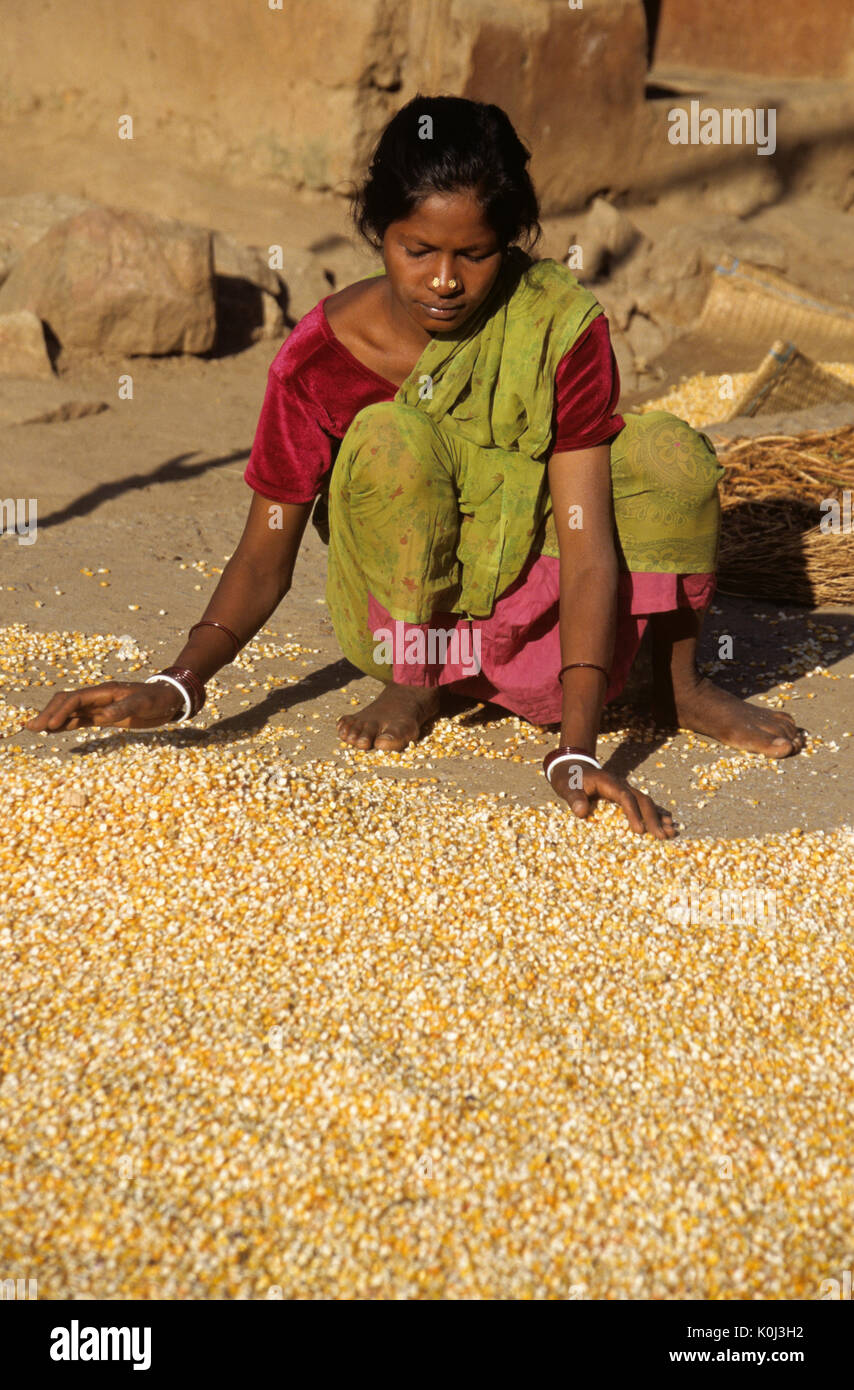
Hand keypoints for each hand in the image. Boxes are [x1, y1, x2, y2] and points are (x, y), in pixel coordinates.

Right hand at [23, 680, 182, 732]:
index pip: (75, 700)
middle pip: (66, 703)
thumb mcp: (144, 703)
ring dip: (52, 719)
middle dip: (48, 714)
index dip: (61, 711)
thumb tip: (103, 716)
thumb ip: (124, 708)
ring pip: (69, 711)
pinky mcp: (104, 716)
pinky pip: (80, 720)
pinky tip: (53, 731)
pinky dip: (65, 724)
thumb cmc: (158, 699)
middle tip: (31, 728)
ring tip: (34, 728)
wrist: (169, 699)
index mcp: (104, 692)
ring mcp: (99, 707)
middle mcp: (98, 698)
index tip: (50, 726)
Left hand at [550, 760, 675, 838]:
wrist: (571, 765)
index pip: (625, 797)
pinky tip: (667, 824)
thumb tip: (581, 812)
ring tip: (672, 832)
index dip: (633, 813)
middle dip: (652, 818)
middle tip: (662, 837)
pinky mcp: (626, 795)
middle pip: (641, 800)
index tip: (639, 831)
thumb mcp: (566, 786)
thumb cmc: (568, 778)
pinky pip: (643, 805)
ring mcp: (625, 789)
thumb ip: (573, 798)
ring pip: (647, 802)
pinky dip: (655, 814)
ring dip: (659, 817)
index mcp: (608, 782)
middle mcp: (621, 784)